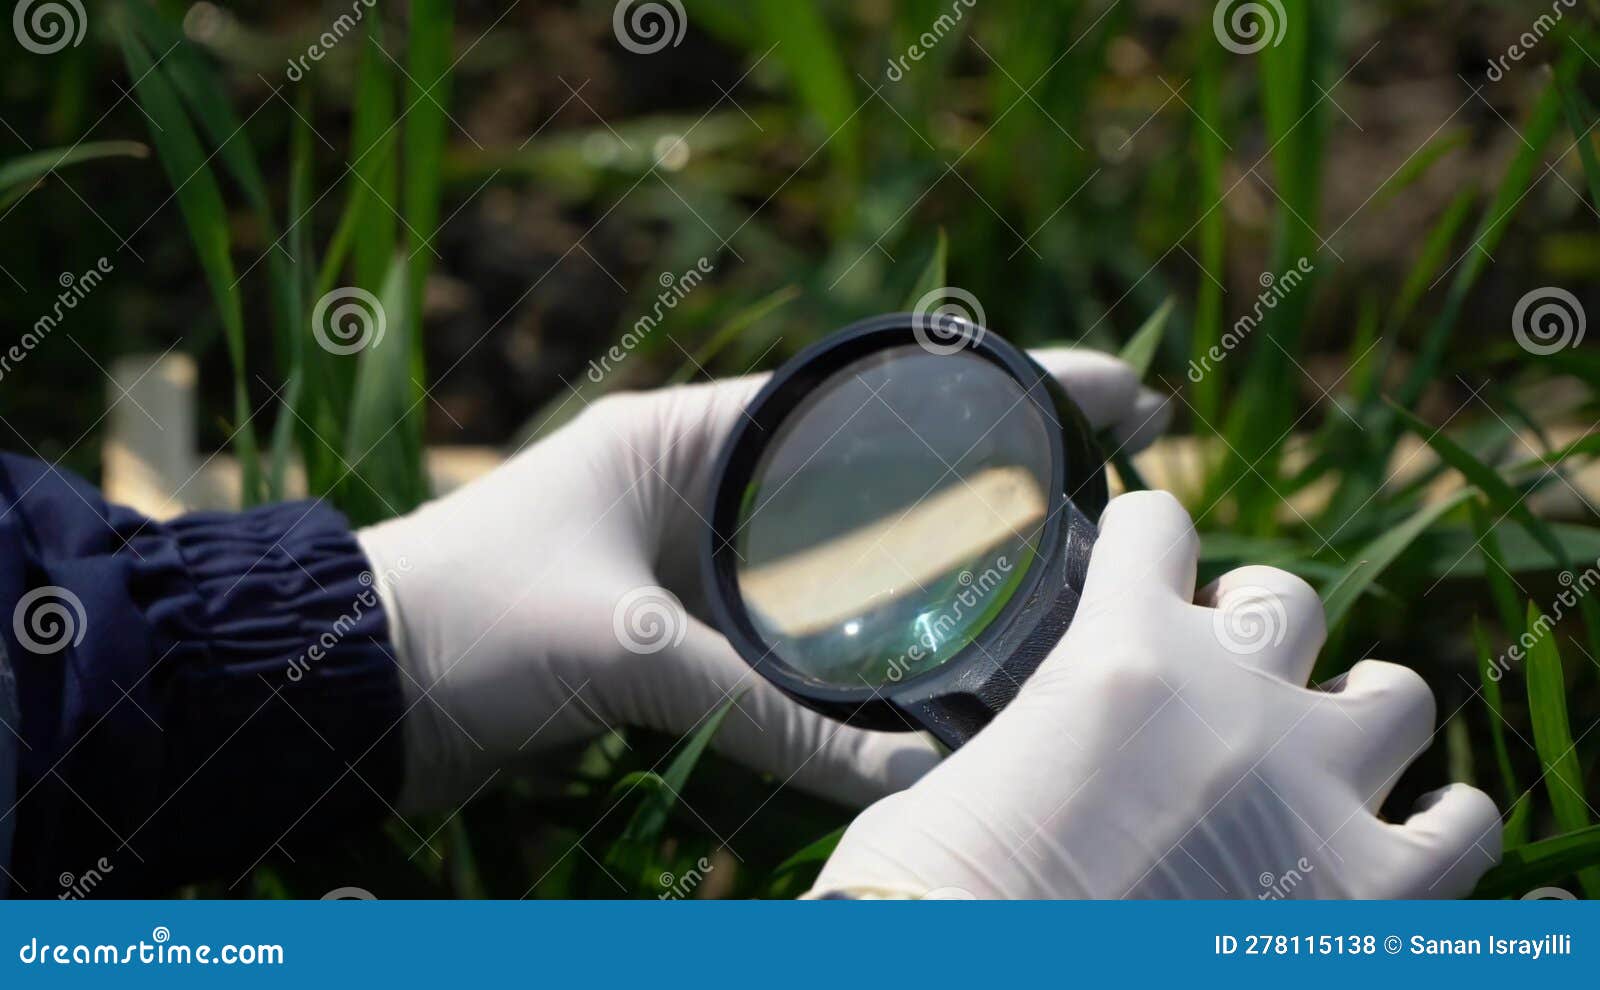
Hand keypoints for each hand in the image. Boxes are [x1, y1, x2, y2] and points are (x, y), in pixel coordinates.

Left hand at [358, 350, 1168, 812]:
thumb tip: (905, 775)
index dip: (984, 388)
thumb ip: (770, 710)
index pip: (863, 398)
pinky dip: (870, 641)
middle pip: (876, 473)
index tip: (1104, 389)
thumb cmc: (464, 626)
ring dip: (935, 562)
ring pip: (849, 556)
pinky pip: (802, 629)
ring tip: (1056, 571)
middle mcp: (703, 487)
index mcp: (687, 437)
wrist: (353, 689)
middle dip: (986, 473)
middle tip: (1120, 474)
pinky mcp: (680, 628)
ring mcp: (696, 560)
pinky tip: (944, 657)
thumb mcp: (625, 650)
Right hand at [810, 491, 1501, 898]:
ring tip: (1329, 747)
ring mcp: (1314, 789)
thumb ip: (995, 744)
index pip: (1159, 524)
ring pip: (1396, 694)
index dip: (1150, 543)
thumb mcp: (942, 792)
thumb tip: (973, 759)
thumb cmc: (932, 901)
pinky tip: (1415, 831)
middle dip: (1258, 631)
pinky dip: (1446, 822)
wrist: (984, 987)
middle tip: (1227, 685)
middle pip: (1288, 599)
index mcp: (1117, 652)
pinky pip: (1466, 825)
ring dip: (1360, 711)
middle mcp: (1232, 695)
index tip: (1150, 570)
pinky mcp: (1374, 895)